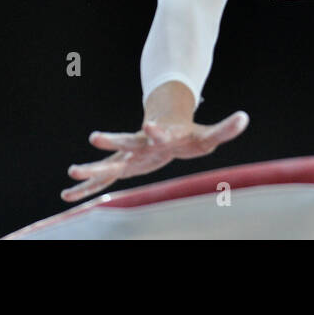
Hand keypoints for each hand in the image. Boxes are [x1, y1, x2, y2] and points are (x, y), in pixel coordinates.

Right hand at [61, 111, 249, 202]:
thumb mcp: (208, 134)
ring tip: (72, 171)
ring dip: (91, 169)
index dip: (157, 130)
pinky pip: (103, 180)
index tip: (150, 124)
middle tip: (94, 138)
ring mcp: (130, 155)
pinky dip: (86, 188)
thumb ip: (226, 128)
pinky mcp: (123, 165)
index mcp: (162, 136)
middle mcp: (142, 144)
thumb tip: (245, 117)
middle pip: (126, 143)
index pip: (160, 132)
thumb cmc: (188, 133)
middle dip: (111, 142)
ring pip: (108, 163)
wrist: (165, 123)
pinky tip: (67, 197)